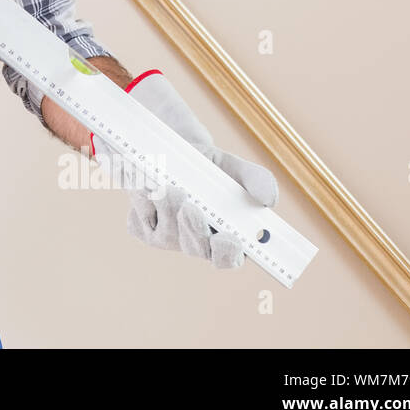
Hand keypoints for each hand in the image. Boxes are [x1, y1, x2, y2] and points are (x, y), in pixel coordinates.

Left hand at [96, 71, 278, 269]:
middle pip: (195, 248)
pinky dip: (142, 199)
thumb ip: (256, 180)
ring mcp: (166, 238)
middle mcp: (195, 243)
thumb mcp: (235, 167)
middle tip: (189, 205)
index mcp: (225, 237)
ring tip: (164, 182)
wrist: (171, 152)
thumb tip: (269, 199)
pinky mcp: (141, 228)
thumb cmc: (210, 167)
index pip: (229, 257)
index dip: (228, 253)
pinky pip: (140, 220)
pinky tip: (144, 181)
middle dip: (193, 228)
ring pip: (165, 235)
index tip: (227, 238)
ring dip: (165, 207)